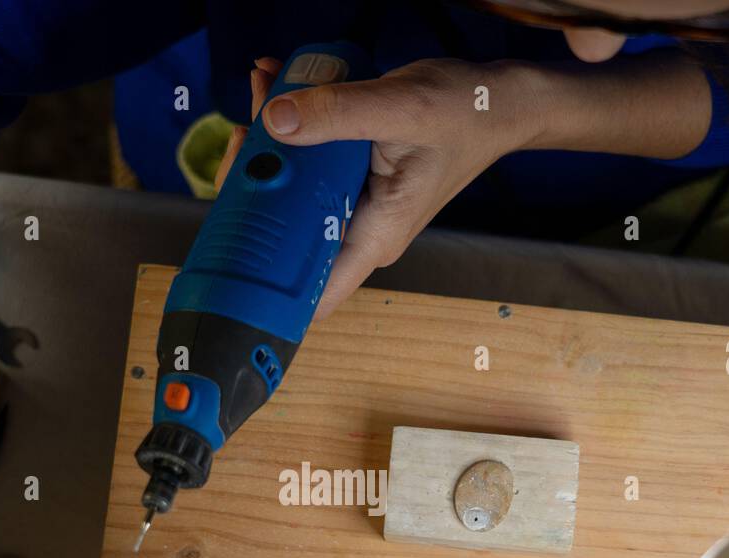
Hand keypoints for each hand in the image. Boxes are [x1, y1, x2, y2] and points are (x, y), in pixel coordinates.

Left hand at [248, 57, 537, 318]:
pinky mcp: (349, 182)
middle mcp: (360, 233)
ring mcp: (353, 209)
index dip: (263, 287)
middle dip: (252, 189)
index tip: (229, 246)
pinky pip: (305, 168)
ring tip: (264, 98)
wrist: (498, 102)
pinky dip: (288, 132)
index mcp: (374, 238)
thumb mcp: (402, 107)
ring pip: (289, 197)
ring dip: (266, 149)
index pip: (311, 293)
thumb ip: (338, 114)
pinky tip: (280, 92)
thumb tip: (275, 121)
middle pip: (285, 238)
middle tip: (245, 135)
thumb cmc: (466, 114)